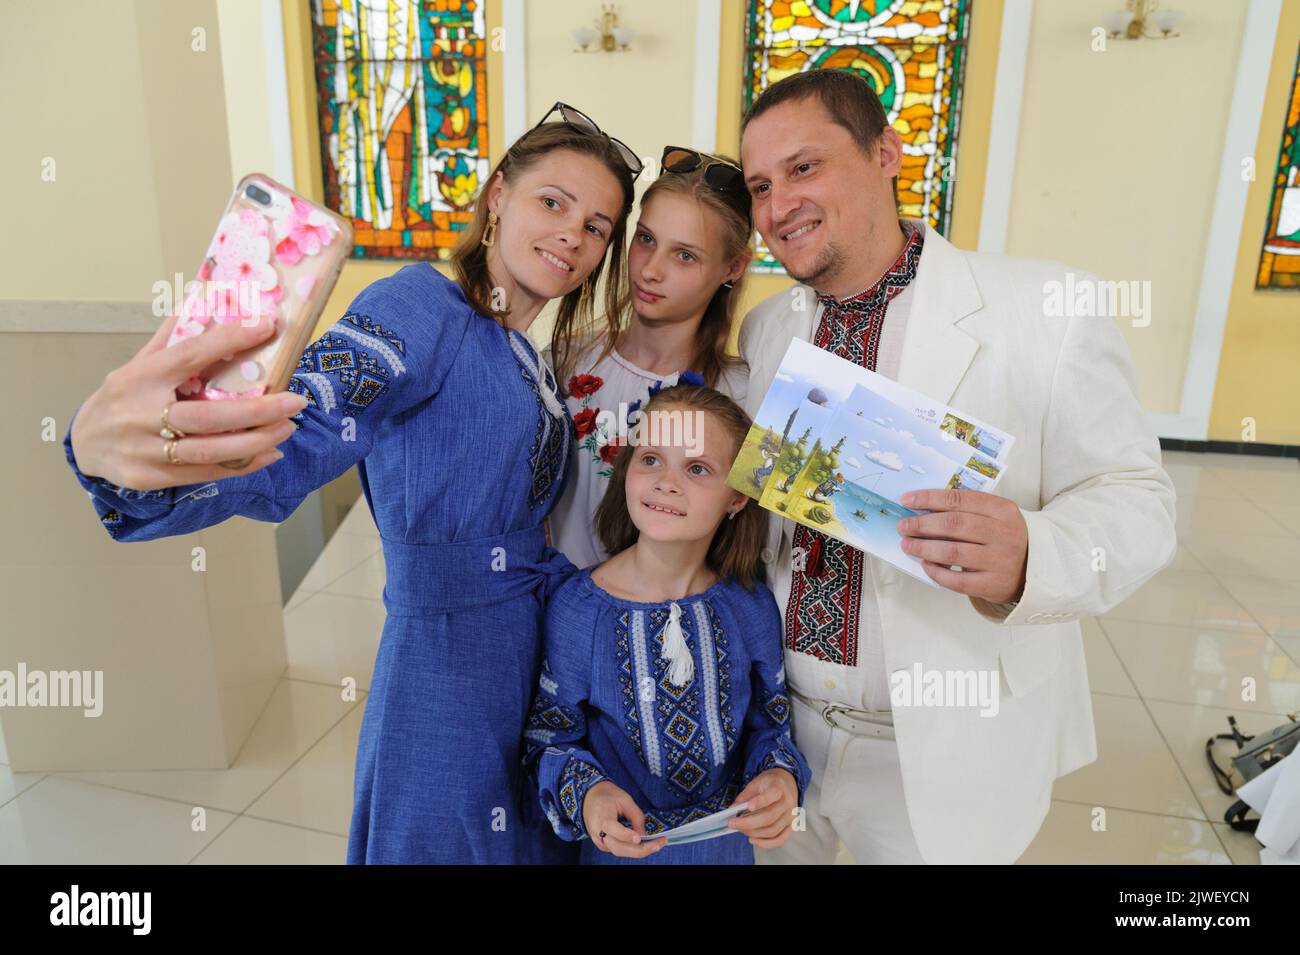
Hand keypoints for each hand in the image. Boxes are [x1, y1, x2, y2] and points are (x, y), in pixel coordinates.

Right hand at [69, 311, 307, 490]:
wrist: (84, 444)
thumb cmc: (124, 397)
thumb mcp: (139, 363)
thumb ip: (172, 339)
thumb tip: (205, 299)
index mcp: (141, 377)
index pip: (190, 354)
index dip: (230, 340)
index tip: (268, 327)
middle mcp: (141, 413)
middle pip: (208, 415)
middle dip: (257, 410)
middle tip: (295, 401)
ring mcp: (144, 449)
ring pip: (209, 450)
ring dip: (256, 441)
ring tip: (288, 427)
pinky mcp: (150, 477)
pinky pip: (204, 473)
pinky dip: (242, 465)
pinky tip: (270, 453)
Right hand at [581, 781, 665, 857]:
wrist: (590, 798)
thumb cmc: (608, 796)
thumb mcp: (625, 799)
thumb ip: (636, 817)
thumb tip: (644, 835)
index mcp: (602, 818)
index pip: (614, 830)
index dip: (627, 836)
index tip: (639, 838)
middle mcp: (598, 833)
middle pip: (619, 848)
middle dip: (641, 849)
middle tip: (659, 844)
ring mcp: (600, 841)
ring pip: (620, 852)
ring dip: (639, 851)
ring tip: (657, 845)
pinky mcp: (603, 845)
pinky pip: (618, 850)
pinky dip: (632, 849)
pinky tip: (645, 845)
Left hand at [729, 768, 797, 848]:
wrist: (787, 783)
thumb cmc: (769, 784)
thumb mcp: (756, 783)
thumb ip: (744, 796)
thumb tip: (732, 810)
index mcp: (779, 788)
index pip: (772, 795)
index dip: (760, 801)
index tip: (748, 806)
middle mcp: (788, 803)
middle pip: (769, 817)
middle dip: (748, 823)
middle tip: (732, 823)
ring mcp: (791, 816)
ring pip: (772, 830)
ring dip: (754, 833)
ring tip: (740, 829)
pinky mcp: (791, 827)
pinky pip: (780, 840)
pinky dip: (766, 843)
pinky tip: (753, 840)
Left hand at [896, 488, 1027, 603]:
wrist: (1035, 570)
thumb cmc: (1004, 538)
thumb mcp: (995, 517)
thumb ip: (966, 510)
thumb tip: (922, 509)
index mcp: (1003, 510)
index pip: (959, 499)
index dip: (929, 499)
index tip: (906, 500)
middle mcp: (1003, 533)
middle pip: (953, 525)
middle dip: (922, 524)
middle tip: (903, 526)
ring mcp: (999, 560)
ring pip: (952, 552)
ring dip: (923, 547)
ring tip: (907, 544)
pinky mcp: (992, 584)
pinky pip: (956, 579)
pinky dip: (936, 571)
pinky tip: (925, 564)